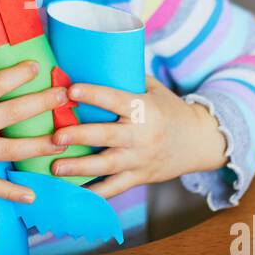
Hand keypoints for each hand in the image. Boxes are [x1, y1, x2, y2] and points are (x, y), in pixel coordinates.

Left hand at [47, 75, 227, 198]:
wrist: (199, 140)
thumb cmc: (169, 109)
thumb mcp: (152, 88)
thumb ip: (125, 80)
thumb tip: (87, 62)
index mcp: (145, 109)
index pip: (116, 100)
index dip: (93, 94)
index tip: (70, 90)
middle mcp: (143, 136)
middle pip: (107, 137)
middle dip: (79, 136)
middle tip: (55, 136)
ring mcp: (141, 159)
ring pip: (107, 166)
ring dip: (79, 168)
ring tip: (55, 167)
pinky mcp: (140, 177)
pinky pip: (114, 188)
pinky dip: (95, 193)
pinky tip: (73, 193)